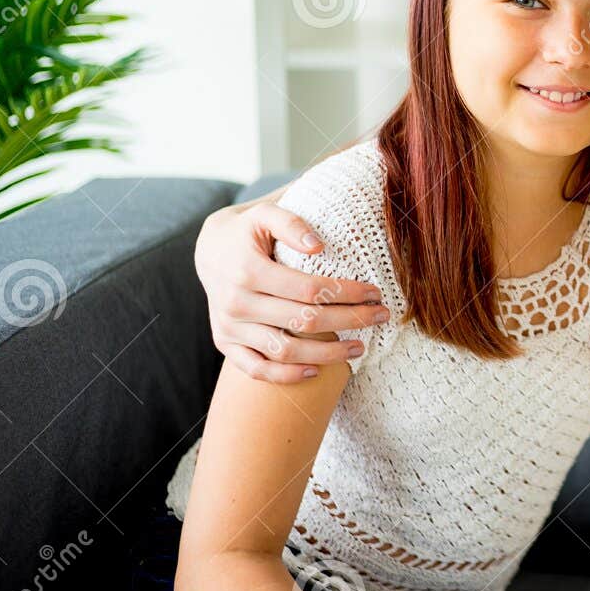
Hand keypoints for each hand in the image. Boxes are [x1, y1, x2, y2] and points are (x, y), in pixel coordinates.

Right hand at [195, 201, 388, 382]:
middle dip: (350, 321)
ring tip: (359, 348)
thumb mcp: (266, 214)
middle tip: (380, 317)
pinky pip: (256, 369)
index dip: (348, 293)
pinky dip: (286, 376)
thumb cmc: (248, 231)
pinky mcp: (225, 343)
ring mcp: (230, 327)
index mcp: (248, 271)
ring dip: (327, 354)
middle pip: (304, 321)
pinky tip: (316, 371)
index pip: (310, 289)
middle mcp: (236, 303)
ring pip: (284, 351)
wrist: (209, 251)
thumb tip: (319, 246)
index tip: (376, 293)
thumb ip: (292, 224)